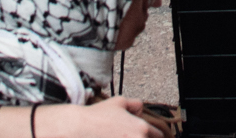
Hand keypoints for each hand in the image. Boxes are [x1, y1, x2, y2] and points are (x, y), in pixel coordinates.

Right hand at [33, 97, 164, 137]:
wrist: (79, 128)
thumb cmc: (97, 116)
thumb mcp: (119, 101)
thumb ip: (135, 104)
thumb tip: (140, 111)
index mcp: (141, 128)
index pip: (157, 136)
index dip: (154, 134)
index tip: (147, 134)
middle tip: (125, 134)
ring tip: (117, 135)